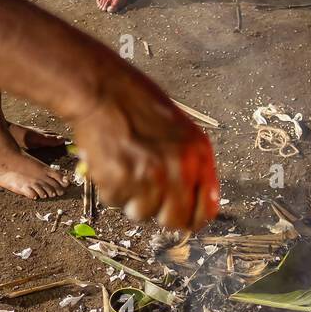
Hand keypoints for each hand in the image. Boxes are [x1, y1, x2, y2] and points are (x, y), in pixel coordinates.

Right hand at [71, 66, 218, 230]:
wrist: (103, 91)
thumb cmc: (138, 103)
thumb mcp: (181, 129)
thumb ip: (191, 164)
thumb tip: (197, 199)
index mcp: (198, 155)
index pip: (207, 209)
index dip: (193, 217)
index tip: (183, 218)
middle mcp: (178, 170)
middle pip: (174, 220)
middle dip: (160, 211)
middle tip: (148, 191)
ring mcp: (148, 179)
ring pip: (142, 214)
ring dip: (132, 198)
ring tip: (127, 166)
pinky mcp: (119, 183)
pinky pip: (116, 202)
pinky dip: (112, 187)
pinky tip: (112, 161)